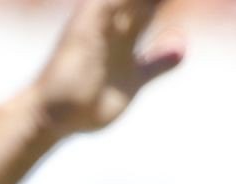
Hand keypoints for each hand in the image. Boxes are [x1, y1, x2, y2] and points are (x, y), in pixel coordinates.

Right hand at [28, 0, 185, 138]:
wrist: (53, 120)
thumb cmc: (87, 104)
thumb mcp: (133, 81)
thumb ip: (155, 63)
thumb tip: (181, 48)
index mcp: (129, 30)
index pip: (157, 0)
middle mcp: (115, 19)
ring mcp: (101, 18)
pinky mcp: (88, 20)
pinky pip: (111, 1)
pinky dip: (125, 1)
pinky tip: (135, 2)